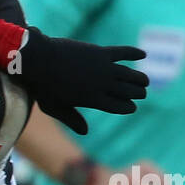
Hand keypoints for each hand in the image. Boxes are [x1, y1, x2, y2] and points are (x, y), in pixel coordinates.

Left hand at [19, 29, 148, 134]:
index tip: (132, 107)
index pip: (117, 106)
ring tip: (145, 81)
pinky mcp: (100, 53)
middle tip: (142, 93)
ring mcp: (103, 68)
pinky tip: (143, 54)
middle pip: (127, 91)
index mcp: (92, 100)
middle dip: (136, 93)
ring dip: (139, 78)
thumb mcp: (55, 108)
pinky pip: (123, 52)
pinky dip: (134, 53)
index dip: (127, 107)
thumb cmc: (43, 87)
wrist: (39, 61)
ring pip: (128, 74)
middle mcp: (101, 85)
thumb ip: (72, 119)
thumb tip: (85, 132)